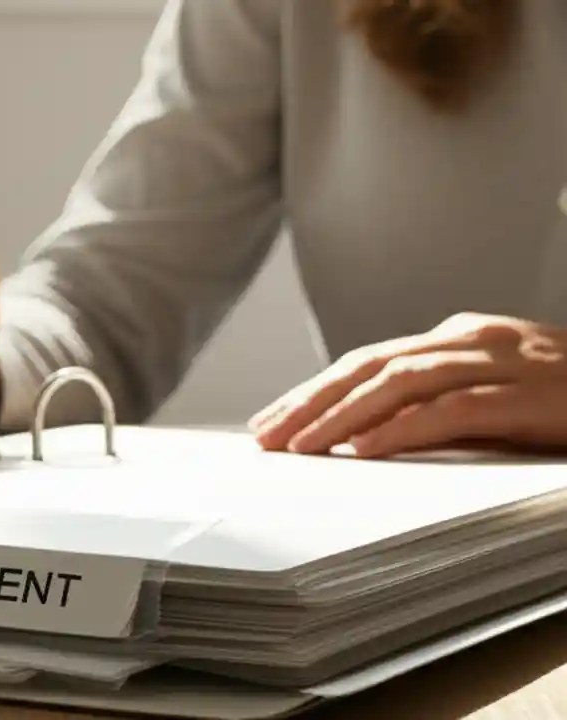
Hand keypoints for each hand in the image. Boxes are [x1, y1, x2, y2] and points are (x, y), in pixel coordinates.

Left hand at [248, 312, 566, 456]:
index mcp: (459, 338)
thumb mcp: (495, 396)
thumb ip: (439, 404)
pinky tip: (363, 450)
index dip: (314, 390)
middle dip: (310, 401)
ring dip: (341, 416)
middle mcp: (472, 340)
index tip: (270, 421)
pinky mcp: (528, 395)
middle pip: (370, 365)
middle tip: (264, 436)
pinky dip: (401, 430)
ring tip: (299, 445)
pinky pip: (452, 410)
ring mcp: (502, 363)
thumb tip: (366, 435)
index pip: (368, 361)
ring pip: (399, 382)